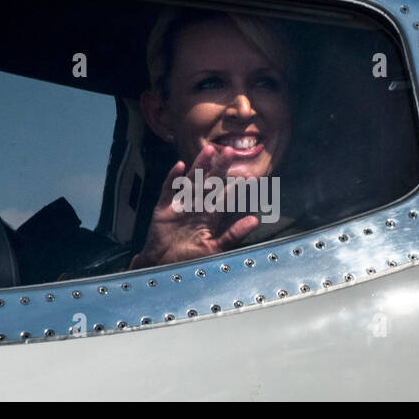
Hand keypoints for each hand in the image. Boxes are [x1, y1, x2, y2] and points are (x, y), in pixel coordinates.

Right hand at [128, 143, 260, 269]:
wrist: (163, 267)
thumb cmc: (190, 260)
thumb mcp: (215, 249)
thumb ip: (233, 234)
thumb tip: (255, 220)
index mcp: (209, 217)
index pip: (225, 198)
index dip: (236, 188)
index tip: (249, 177)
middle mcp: (196, 207)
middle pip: (209, 183)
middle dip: (219, 168)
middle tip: (230, 151)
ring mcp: (179, 205)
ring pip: (191, 181)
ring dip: (199, 166)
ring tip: (208, 150)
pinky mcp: (163, 208)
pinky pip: (168, 189)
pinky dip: (173, 178)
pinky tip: (180, 166)